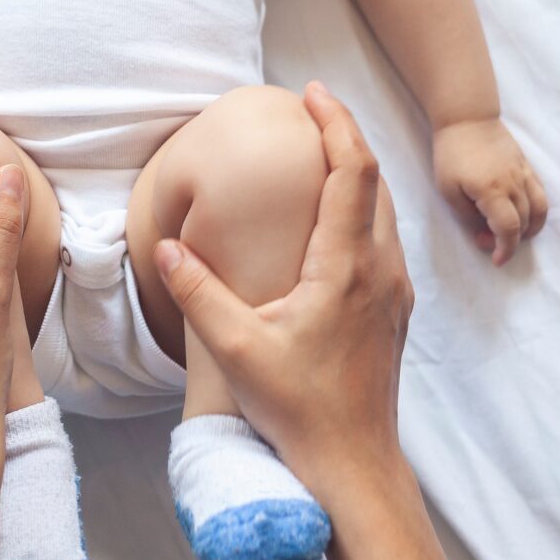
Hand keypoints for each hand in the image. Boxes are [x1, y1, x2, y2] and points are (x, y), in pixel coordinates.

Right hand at [154, 82, 414, 507]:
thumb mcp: (236, 350)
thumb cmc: (299, 410)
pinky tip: (334, 221)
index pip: (353, 172)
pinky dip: (362, 210)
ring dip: (357, 174)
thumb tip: (166, 247)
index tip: (313, 94)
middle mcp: (380, 270)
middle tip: (313, 111)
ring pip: (385, 211)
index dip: (336, 124)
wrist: (355, 465)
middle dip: (346, 137)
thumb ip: (198, 293)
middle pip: (375, 181)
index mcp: (345, 267)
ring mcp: (393, 291)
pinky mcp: (393, 312)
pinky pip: (385, 240)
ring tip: (322, 154)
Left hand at [432, 117, 547, 264]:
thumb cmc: (451, 155)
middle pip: (525, 223)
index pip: (509, 229)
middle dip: (510, 241)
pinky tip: (524, 215)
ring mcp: (525, 174)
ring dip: (530, 229)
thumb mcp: (448, 190)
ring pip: (540, 210)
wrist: (467, 118)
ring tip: (513, 234)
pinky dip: (537, 211)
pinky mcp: (528, 166)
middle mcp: (514, 184)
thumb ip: (466, 216)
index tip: (497, 260)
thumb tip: (483, 234)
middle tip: (487, 239)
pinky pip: (541, 194)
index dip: (506, 249)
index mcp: (492, 191)